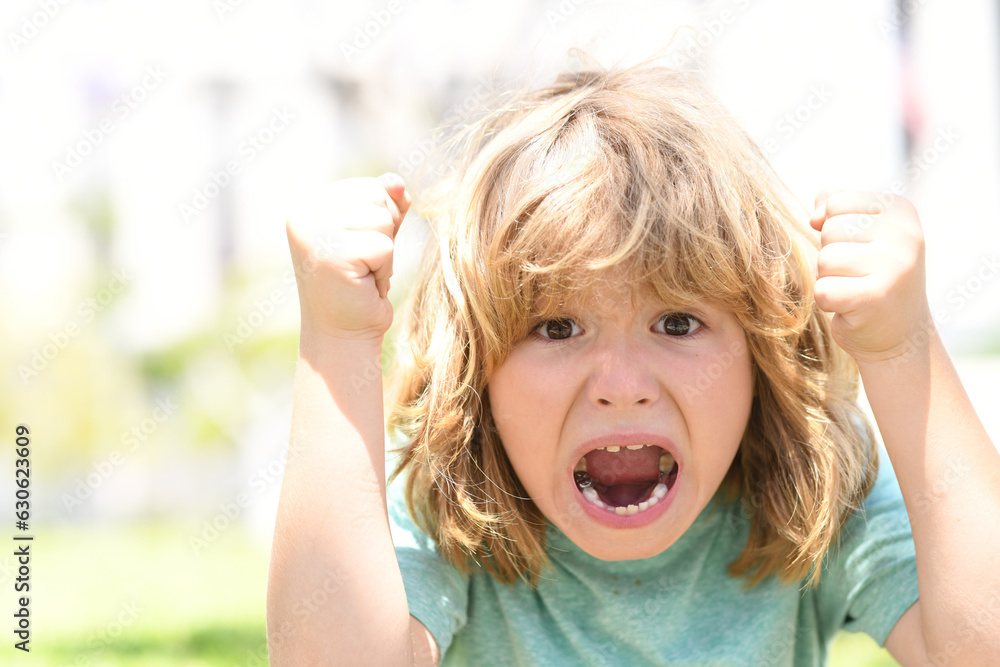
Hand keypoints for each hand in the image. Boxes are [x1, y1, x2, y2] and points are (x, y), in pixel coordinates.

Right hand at [286, 173, 410, 340]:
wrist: (343, 335)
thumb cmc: (359, 285)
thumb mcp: (374, 235)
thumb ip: (386, 204)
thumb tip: (397, 183)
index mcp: (308, 205)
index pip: (369, 188)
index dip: (379, 222)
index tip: (357, 252)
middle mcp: (304, 214)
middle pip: (377, 199)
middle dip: (383, 235)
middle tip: (362, 265)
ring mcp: (315, 233)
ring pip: (383, 220)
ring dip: (384, 253)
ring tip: (362, 274)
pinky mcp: (333, 253)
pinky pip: (384, 246)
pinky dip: (384, 269)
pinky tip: (364, 285)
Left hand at [810, 190, 931, 364]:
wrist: (901, 335)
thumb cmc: (871, 278)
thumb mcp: (862, 234)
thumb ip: (837, 207)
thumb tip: (817, 209)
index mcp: (900, 210)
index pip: (835, 203)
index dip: (834, 232)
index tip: (861, 251)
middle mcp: (905, 234)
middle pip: (829, 231)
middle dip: (832, 257)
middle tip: (858, 276)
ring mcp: (894, 266)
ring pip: (825, 260)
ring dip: (829, 279)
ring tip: (856, 290)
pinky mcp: (875, 298)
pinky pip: (823, 290)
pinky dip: (828, 303)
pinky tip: (852, 308)